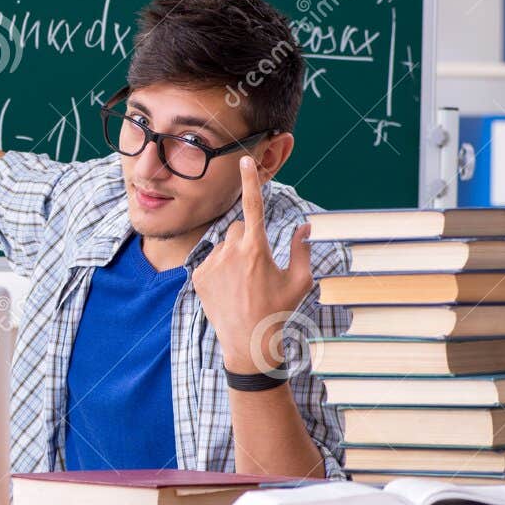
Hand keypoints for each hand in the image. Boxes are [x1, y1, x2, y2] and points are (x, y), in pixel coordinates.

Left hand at [190, 156, 314, 373]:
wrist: (249, 344)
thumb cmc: (278, 311)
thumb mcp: (299, 282)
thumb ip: (302, 250)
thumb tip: (306, 226)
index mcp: (258, 249)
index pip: (254, 206)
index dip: (250, 181)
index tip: (244, 160)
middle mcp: (232, 252)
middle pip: (239, 228)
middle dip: (248, 239)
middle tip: (257, 267)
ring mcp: (212, 264)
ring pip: (224, 246)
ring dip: (232, 257)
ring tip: (242, 285)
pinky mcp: (198, 276)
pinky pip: (210, 261)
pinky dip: (219, 270)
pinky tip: (228, 291)